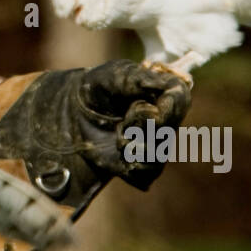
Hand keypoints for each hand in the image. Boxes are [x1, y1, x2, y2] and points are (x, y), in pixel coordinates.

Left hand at [0, 60, 193, 204]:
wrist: (71, 114)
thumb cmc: (95, 88)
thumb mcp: (112, 76)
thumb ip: (139, 78)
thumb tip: (169, 84)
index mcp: (162, 93)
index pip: (179, 98)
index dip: (166, 106)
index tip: (139, 105)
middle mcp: (164, 120)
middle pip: (168, 129)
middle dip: (141, 125)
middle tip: (123, 118)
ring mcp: (154, 144)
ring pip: (158, 154)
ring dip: (134, 146)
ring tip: (118, 135)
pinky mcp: (141, 167)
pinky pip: (146, 175)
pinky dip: (130, 166)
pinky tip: (118, 153)